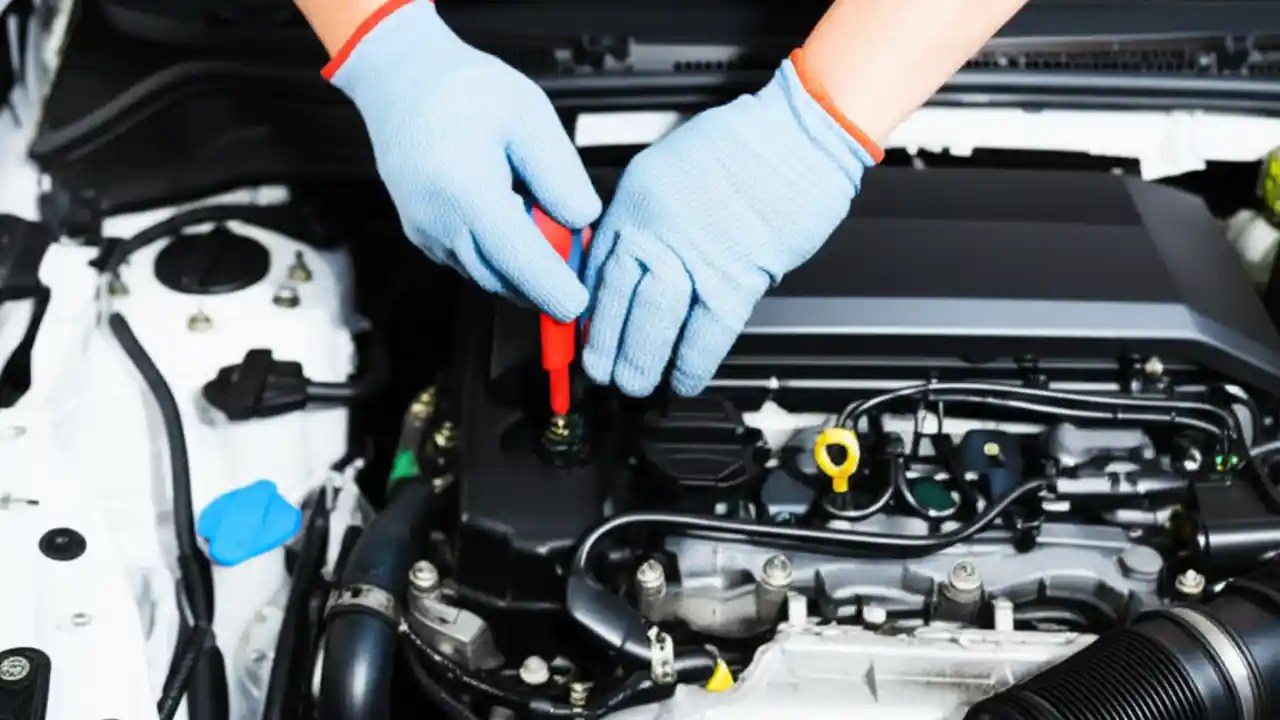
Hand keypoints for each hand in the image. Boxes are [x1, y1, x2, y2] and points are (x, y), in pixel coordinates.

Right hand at [325, 0, 599, 320]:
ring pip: (489, 276)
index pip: (520, 263)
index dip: (556, 291)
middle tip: (573, 239)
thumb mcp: (529, 116)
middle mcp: (440, 223)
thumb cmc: (465, 89)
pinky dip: (498, 256)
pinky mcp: (422, 236)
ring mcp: (426, 234)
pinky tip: (509, 215)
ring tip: (536, 212)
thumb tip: (582, 222)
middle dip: (546, 276)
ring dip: (522, 265)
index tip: (581, 306)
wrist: (399, 78)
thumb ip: (560, 174)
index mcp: (468, 192)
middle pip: (506, 281)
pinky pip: (471, 262)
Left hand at [582, 51, 879, 395]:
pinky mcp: (737, 277)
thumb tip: (629, 264)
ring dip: (641, 361)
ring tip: (636, 382)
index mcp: (635, 199)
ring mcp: (695, 255)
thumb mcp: (669, 168)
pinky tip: (683, 378)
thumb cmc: (746, 143)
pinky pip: (705, 334)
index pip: (594, 267)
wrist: (800, 134)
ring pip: (652, 322)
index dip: (588, 309)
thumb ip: (646, 217)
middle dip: (604, 344)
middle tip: (602, 369)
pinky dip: (691, 363)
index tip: (587, 332)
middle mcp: (658, 228)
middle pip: (614, 298)